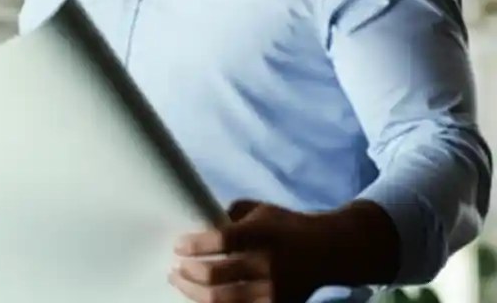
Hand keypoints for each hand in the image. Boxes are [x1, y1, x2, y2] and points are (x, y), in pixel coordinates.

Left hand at [170, 200, 332, 302]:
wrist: (328, 250)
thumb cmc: (285, 226)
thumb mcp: (259, 210)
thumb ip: (229, 215)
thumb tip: (197, 224)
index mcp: (261, 234)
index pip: (221, 241)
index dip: (194, 245)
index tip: (178, 246)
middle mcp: (267, 264)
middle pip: (215, 275)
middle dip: (187, 273)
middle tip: (175, 268)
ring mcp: (273, 290)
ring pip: (222, 300)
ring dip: (193, 292)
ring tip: (180, 282)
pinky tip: (201, 297)